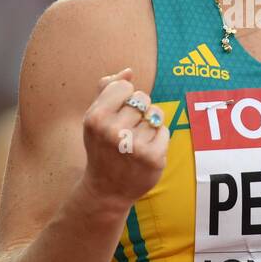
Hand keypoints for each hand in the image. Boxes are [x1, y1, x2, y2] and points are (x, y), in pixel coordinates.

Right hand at [80, 68, 169, 204]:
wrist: (107, 190)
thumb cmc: (101, 147)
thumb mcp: (95, 118)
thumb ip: (107, 90)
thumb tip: (129, 71)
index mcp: (96, 118)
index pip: (124, 87)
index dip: (124, 98)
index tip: (117, 114)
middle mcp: (113, 132)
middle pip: (143, 98)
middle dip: (138, 110)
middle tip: (126, 131)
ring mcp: (134, 146)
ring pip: (156, 114)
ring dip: (150, 124)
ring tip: (136, 141)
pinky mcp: (153, 158)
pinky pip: (165, 131)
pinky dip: (159, 139)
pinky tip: (145, 151)